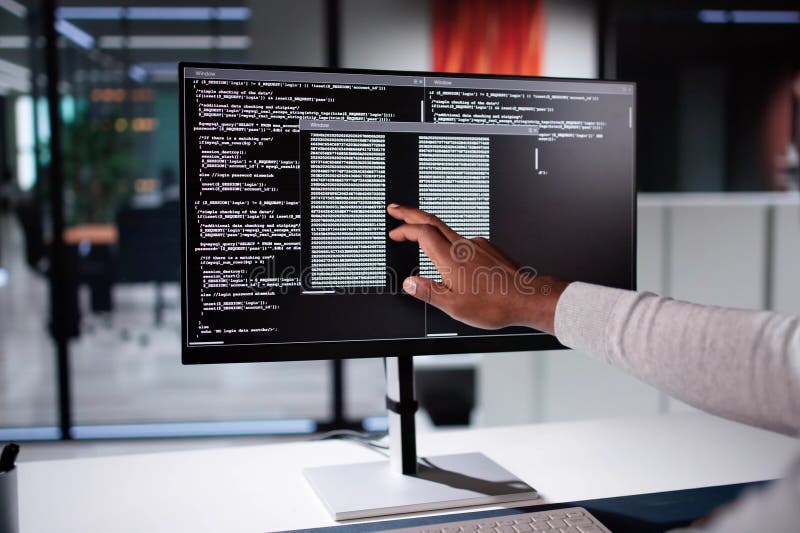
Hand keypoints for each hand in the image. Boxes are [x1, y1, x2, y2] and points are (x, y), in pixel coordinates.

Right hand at [387, 204, 567, 333]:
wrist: (526, 298)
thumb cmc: (494, 304)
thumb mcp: (453, 305)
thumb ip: (428, 292)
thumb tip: (409, 283)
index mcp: (450, 258)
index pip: (421, 233)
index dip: (404, 229)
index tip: (394, 231)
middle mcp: (463, 246)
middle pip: (432, 221)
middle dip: (410, 213)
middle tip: (396, 209)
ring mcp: (478, 245)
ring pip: (448, 230)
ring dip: (430, 228)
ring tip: (420, 234)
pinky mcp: (489, 249)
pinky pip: (464, 241)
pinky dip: (450, 242)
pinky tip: (453, 256)